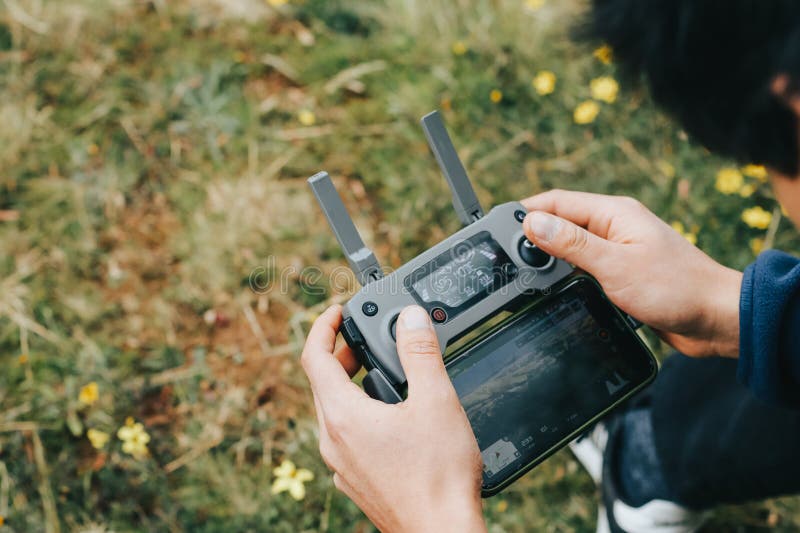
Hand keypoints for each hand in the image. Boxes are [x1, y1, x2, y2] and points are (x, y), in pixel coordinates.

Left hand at [301, 305, 485, 532]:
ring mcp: (342, 465)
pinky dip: (360, 414)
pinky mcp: (356, 481)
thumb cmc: (438, 478)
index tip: (337, 311)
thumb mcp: (436, 401)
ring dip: (351, 385)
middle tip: (365, 339)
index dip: (323, 326)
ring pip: (334, 412)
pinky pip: (347, 437)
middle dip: (341, 354)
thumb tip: (409, 318)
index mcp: (343, 416)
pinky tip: (391, 418)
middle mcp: (334, 441)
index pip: (314, 357)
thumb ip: (420, 353)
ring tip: (382, 374)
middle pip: (322, 384)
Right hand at [522, 189, 742, 357]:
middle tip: (507, 255)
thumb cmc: (676, 288)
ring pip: (570, 246)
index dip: (526, 211)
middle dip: (532, 235)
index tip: (499, 226)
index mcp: (614, 213)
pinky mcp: (620, 272)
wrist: (715, 319)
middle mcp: (614, 226)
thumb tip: (533, 223)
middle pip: (561, 222)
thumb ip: (572, 244)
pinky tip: (553, 285)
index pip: (558, 202)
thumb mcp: (615, 265)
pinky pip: (583, 266)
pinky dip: (565, 272)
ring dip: (548, 255)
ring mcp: (617, 249)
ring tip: (525, 271)